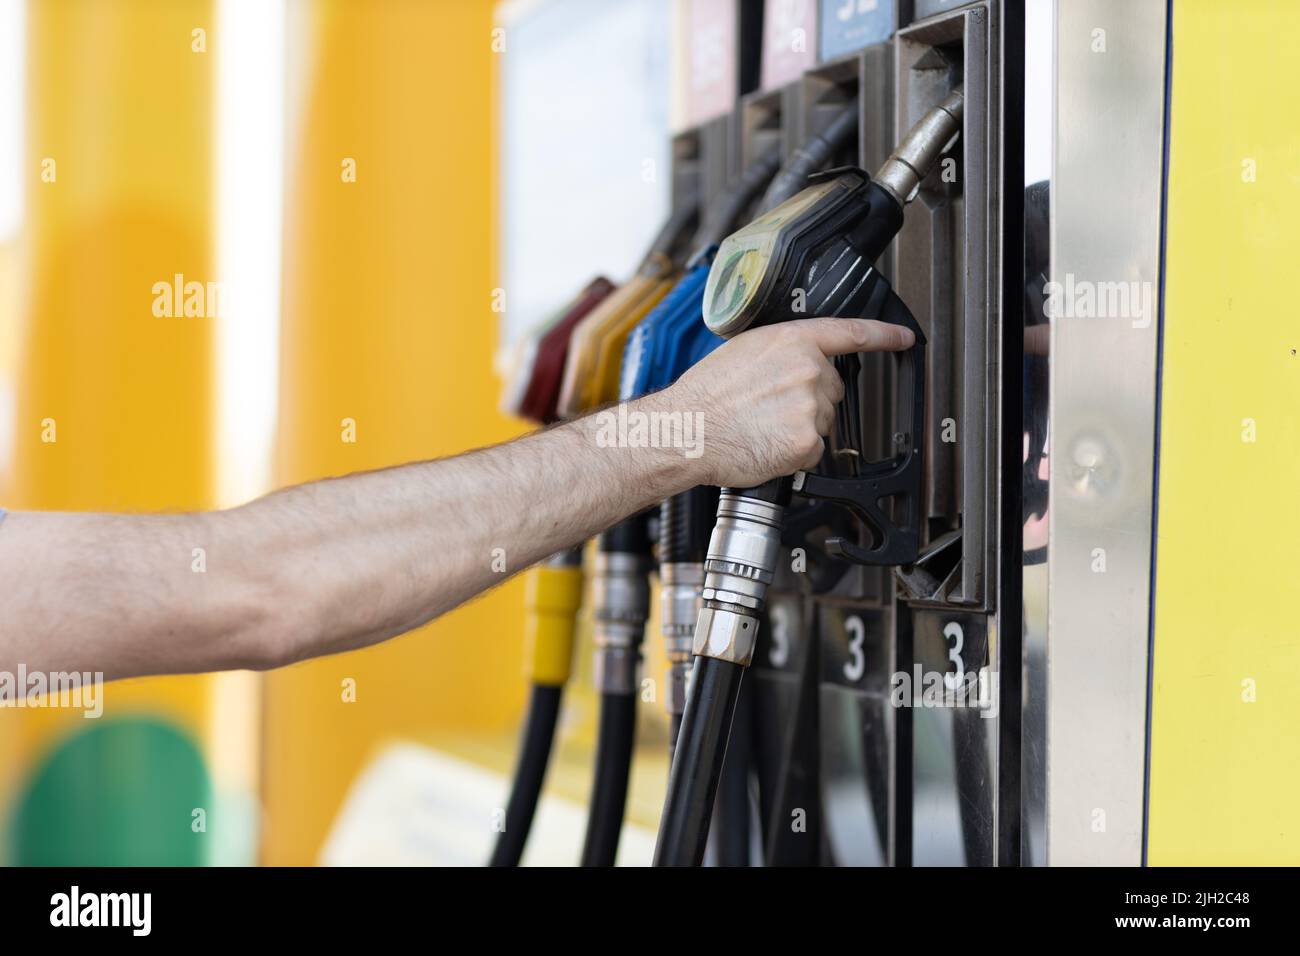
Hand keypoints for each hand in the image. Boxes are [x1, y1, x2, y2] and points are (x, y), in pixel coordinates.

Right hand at [667, 317, 914, 487]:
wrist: (688, 430)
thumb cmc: (705, 395)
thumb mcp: (742, 351)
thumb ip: (779, 351)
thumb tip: (794, 361)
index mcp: (792, 340)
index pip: (852, 333)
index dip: (885, 336)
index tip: (903, 338)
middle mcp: (807, 369)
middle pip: (832, 388)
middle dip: (809, 399)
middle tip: (769, 407)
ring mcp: (810, 406)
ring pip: (822, 421)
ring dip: (800, 428)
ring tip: (760, 426)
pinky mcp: (807, 442)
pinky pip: (813, 451)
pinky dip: (793, 454)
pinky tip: (766, 445)